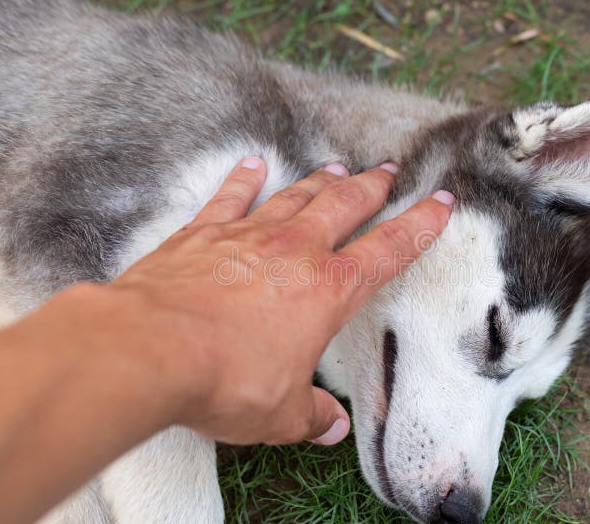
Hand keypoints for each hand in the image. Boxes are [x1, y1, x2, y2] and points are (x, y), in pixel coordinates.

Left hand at [104, 157, 453, 445]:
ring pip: (295, 196)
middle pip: (345, 206)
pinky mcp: (201, 233)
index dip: (420, 226)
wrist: (148, 350)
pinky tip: (251, 163)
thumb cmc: (223, 381)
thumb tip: (331, 427)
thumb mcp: (279, 413)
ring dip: (319, 181)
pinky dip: (242, 179)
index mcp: (328, 291)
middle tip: (390, 169)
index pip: (388, 250)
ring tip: (337, 167)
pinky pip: (229, 198)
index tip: (441, 201)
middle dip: (372, 186)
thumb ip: (311, 415)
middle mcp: (295, 252)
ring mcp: (247, 236)